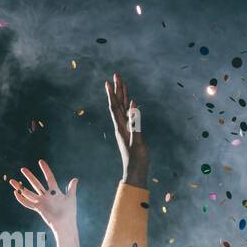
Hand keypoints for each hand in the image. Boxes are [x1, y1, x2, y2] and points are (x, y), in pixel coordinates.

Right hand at [10, 160, 77, 228]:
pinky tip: (16, 193)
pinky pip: (28, 203)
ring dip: (20, 187)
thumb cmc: (70, 212)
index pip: (49, 178)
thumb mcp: (71, 198)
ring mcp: (41, 202)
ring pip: (29, 193)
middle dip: (30, 176)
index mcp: (55, 192)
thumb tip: (75, 179)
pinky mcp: (38, 208)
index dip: (45, 170)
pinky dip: (22, 199)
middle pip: (36, 184)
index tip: (40, 161)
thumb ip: (71, 189)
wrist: (66, 223)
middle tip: (23, 169)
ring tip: (12, 180)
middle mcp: (47, 196)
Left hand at [105, 73, 147, 187]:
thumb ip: (135, 124)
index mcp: (121, 127)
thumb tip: (133, 107)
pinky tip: (130, 101)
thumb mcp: (137, 141)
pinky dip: (129, 106)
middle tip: (116, 75)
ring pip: (123, 108)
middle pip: (118, 104)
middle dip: (118, 89)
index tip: (109, 82)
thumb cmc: (137, 159)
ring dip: (122, 95)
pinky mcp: (130, 132)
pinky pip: (129, 115)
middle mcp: (121, 125)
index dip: (112, 94)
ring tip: (122, 83)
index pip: (115, 107)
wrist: (135, 171)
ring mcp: (125, 128)